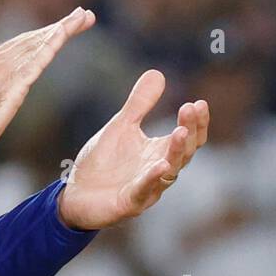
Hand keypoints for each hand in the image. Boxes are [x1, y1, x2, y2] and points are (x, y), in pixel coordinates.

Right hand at [0, 7, 95, 157]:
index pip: (21, 44)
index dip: (44, 35)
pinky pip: (37, 60)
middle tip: (83, 14)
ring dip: (63, 30)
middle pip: (33, 39)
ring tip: (84, 18)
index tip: (63, 27)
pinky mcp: (13, 84)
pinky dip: (52, 44)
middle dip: (60, 26)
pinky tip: (65, 33)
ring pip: (39, 44)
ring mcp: (4, 70)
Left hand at [57, 69, 208, 230]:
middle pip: (184, 152)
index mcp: (159, 152)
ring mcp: (147, 189)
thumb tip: (157, 72)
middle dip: (189, 130)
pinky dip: (152, 179)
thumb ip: (139, 104)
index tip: (199, 103)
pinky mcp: (129, 203)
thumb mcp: (121, 127)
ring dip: (176, 152)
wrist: (75, 195)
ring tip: (180, 132)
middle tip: (190, 108)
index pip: (188, 137)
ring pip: (169, 172)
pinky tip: (159, 166)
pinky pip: (143, 191)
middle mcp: (159, 171)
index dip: (196, 122)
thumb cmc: (103, 163)